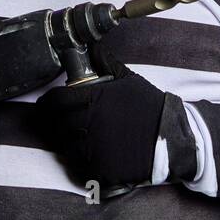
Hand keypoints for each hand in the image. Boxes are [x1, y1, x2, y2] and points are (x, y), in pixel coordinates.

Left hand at [33, 42, 165, 189]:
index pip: (54, 101)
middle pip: (56, 125)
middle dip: (56, 124)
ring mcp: (94, 149)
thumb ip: (107, 64)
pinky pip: (80, 169)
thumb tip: (94, 48)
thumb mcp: (130, 80)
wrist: (173, 139)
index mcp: (94, 100)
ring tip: (82, 141)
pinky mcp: (101, 171)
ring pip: (66, 148)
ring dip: (69, 144)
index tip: (46, 105)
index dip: (46, 103)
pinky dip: (83, 164)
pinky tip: (94, 157)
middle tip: (63, 124)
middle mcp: (90, 124)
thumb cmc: (152, 108)